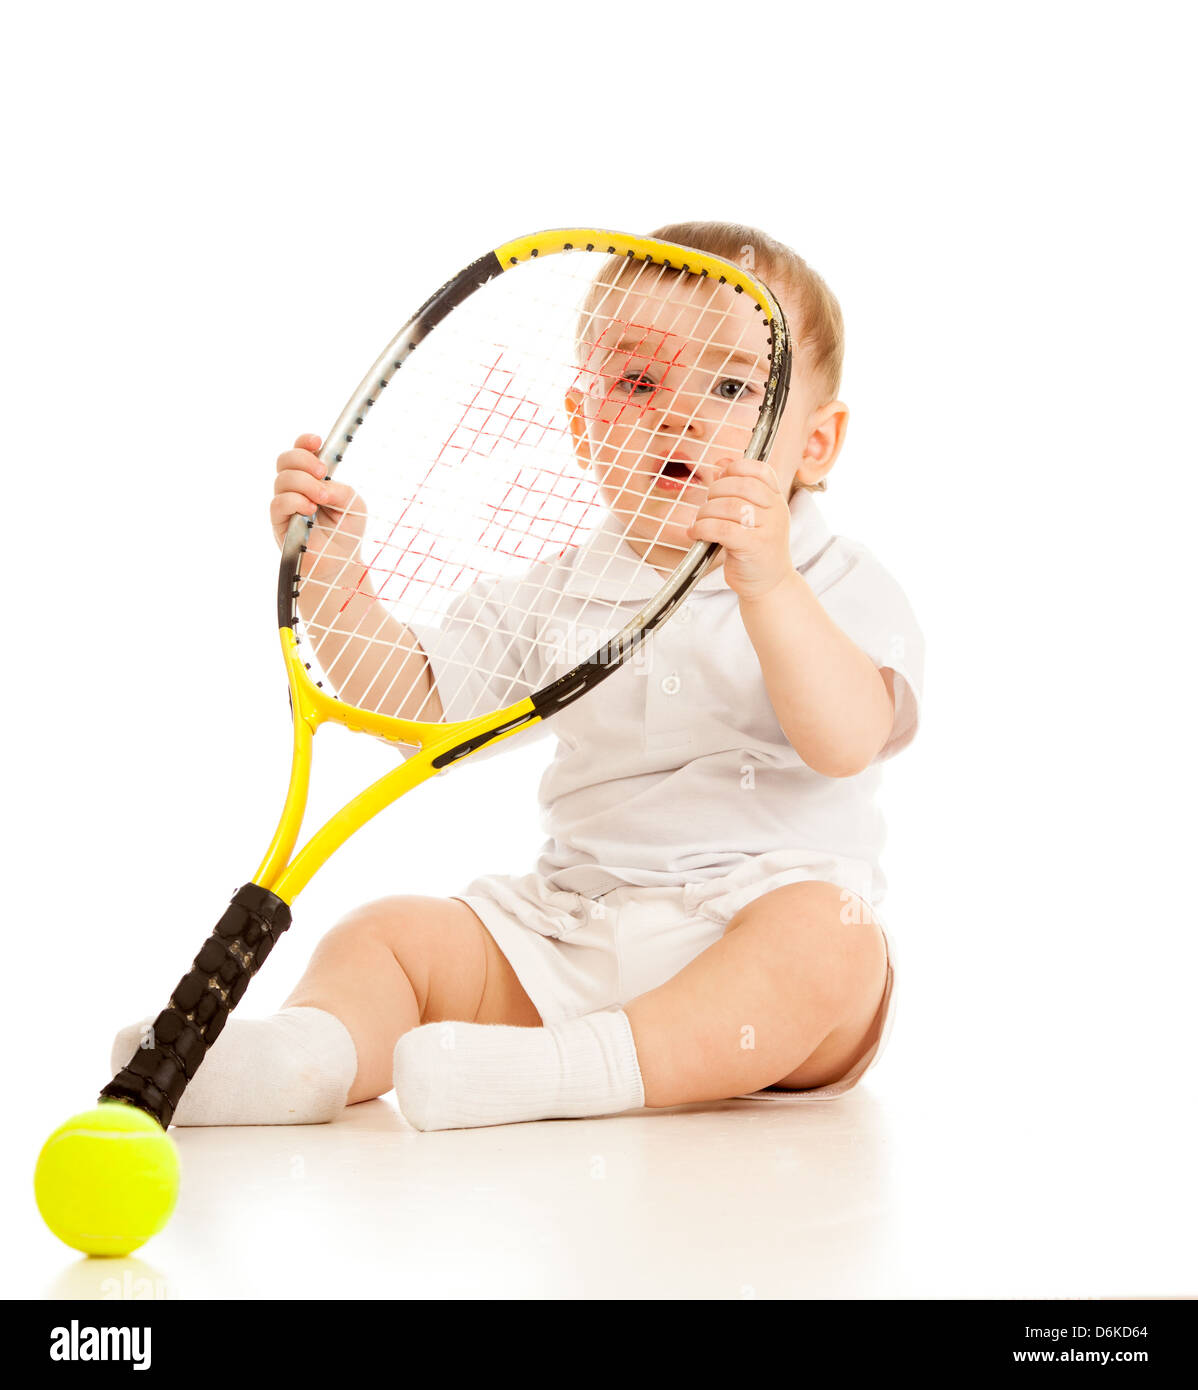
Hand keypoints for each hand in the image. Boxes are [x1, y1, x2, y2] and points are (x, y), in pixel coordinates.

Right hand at [270, 433, 361, 555]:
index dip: (305, 442)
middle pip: (285, 460)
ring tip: (322, 498)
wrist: (342, 563)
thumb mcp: (354, 506)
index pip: (300, 452)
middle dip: (304, 460)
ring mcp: (286, 505)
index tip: (318, 441)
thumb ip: (342, 490)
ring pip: (282, 480)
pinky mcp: (279, 524)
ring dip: (304, 483)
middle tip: (323, 472)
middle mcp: (295, 488)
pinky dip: (294, 501)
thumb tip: (324, 483)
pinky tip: (309, 509)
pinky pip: (278, 503)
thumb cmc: (346, 532)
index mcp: (312, 478)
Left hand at [686, 457, 793, 601]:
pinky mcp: (755, 546)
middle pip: (740, 485)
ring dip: (706, 512)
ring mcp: (768, 528)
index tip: (721, 478)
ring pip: (729, 506)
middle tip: (707, 508)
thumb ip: (738, 490)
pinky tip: (695, 533)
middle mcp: (776, 510)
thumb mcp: (752, 516)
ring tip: (700, 523)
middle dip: (715, 492)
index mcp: (776, 499)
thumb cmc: (755, 550)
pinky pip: (722, 528)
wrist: (769, 584)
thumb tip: (721, 464)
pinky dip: (702, 528)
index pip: (760, 469)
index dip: (736, 468)